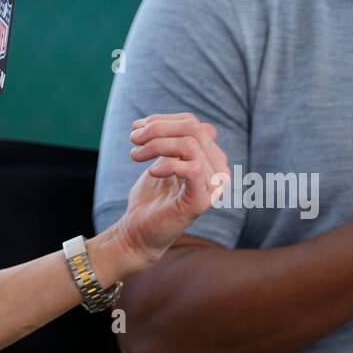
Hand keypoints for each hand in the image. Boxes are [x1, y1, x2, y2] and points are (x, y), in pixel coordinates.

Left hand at [108, 112, 229, 272]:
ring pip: (190, 144)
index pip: (193, 123)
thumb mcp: (161, 160)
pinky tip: (151, 172)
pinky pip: (192, 168)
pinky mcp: (201, 201)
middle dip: (157, 128)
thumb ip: (170, 140)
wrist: (139, 231)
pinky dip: (167, 165)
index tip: (137, 129)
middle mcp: (218, 170)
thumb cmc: (151, 196)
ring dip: (156, 144)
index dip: (162, 120)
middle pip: (193, 128)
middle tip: (133, 139)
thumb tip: (167, 120)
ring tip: (135, 154)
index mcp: (210, 158)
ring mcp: (212, 186)